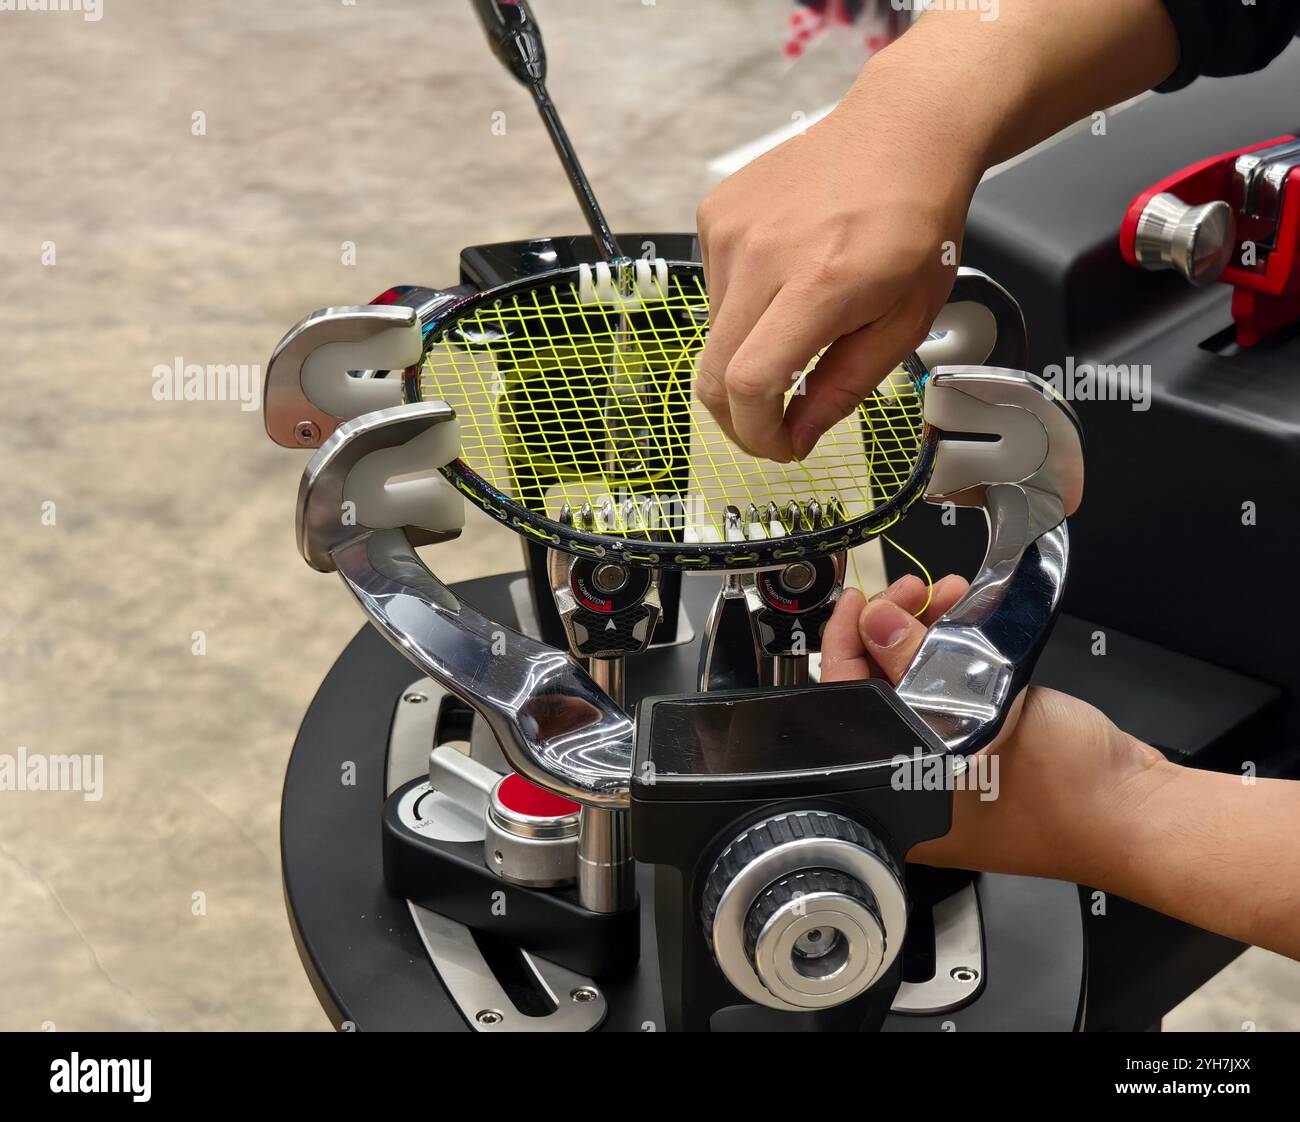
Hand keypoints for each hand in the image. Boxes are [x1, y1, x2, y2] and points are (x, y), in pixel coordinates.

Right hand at [693, 2, 1179, 464]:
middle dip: (739, 417)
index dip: (757, 433)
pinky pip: (714, 290)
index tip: (779, 446)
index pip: (748, 383)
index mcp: (820, 284)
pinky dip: (742, 308)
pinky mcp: (715, 214)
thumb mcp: (904, 322)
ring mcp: (730, 230)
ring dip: (746, 355)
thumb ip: (844, 387)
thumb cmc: (916, 222)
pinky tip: (784, 282)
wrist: (903, 131)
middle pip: (712, 374)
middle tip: (774, 423)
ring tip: (796, 330)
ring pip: (714, 335)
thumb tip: (796, 436)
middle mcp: (763, 255)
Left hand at [820, 574, 1164, 882]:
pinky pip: (947, 691)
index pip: (843, 709)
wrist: (1138, 810)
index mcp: (892, 798)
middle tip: (910, 593)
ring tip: (947, 596)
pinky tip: (964, 619)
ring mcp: (945, 766)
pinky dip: (951, 652)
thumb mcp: (982, 718)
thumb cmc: (1068, 794)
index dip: (845, 646)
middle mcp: (910, 785)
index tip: (858, 604)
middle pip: (875, 689)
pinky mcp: (980, 748)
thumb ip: (920, 666)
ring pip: (912, 684)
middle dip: (891, 628)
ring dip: (924, 632)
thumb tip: (878, 623)